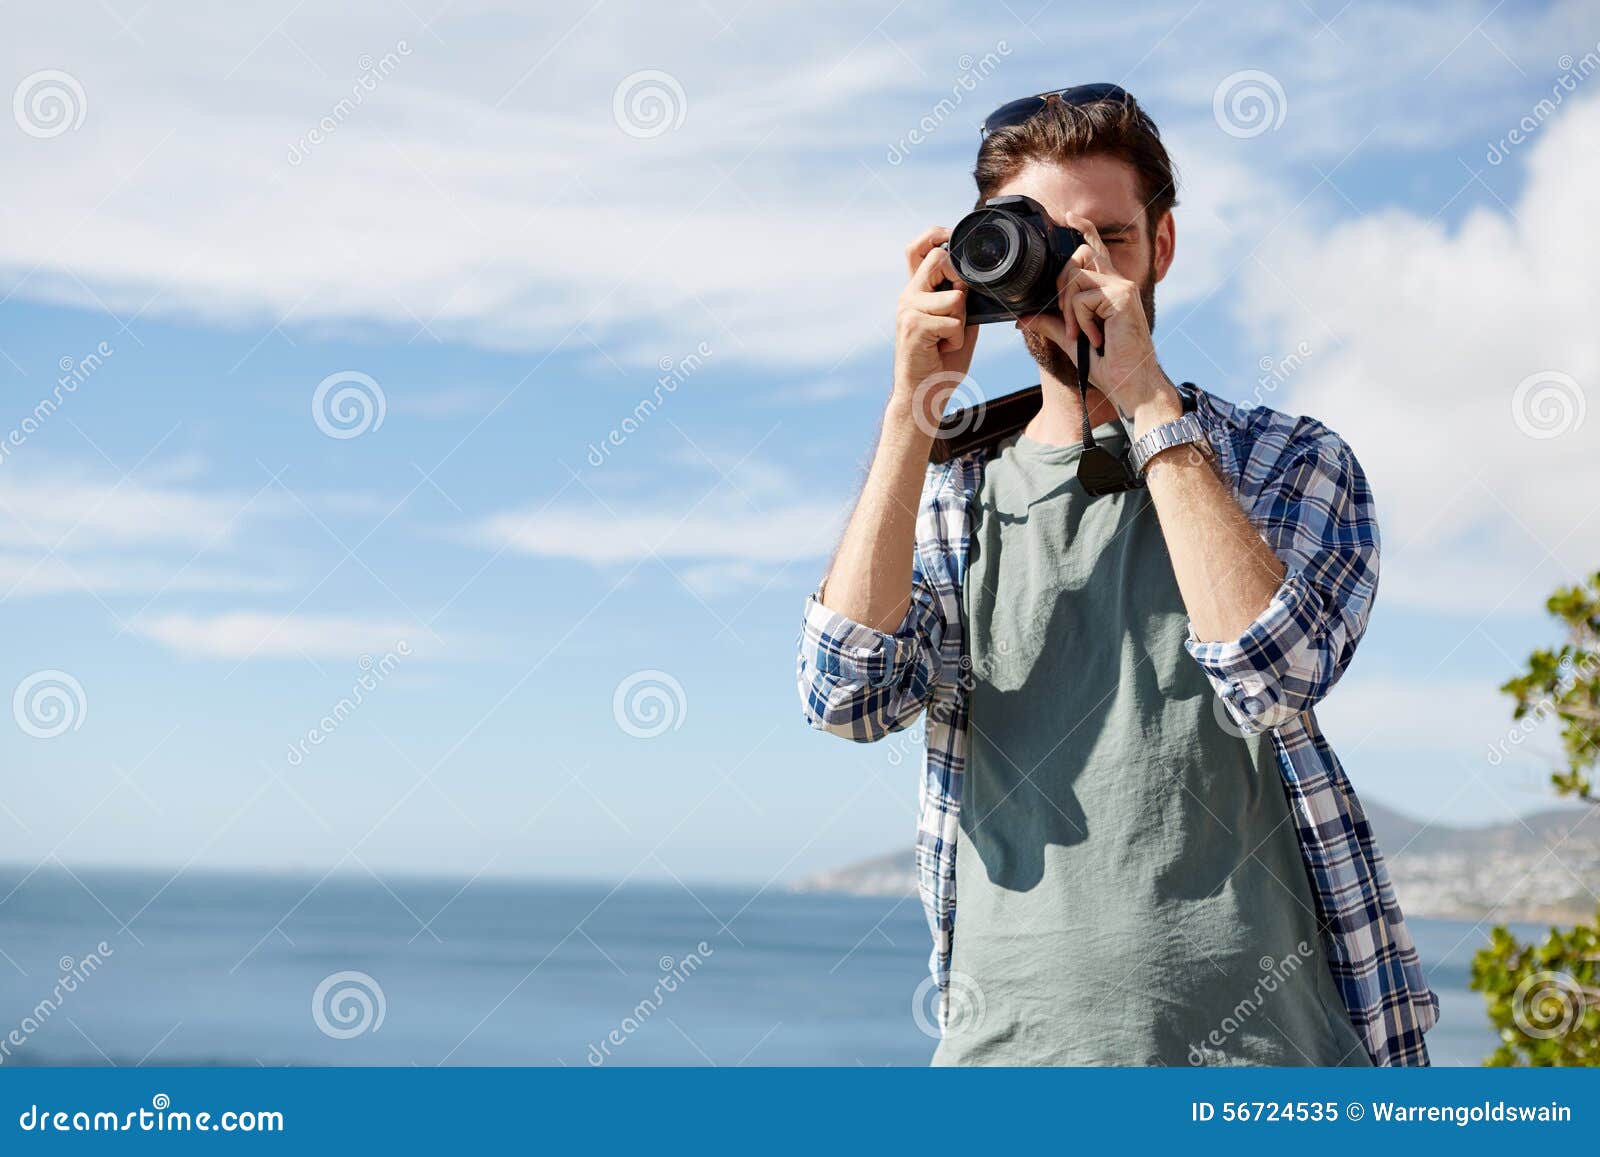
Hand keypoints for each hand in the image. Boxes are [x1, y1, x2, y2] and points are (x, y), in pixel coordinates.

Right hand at [891, 227, 978, 436]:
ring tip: (947, 339)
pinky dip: (956, 338)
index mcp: (916, 292)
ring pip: (954, 296)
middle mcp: (908, 296)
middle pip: (939, 259)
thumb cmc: (941, 363)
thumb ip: (962, 299)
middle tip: (957, 310)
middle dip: (959, 281)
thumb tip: (974, 280)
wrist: (924, 396)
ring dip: (961, 321)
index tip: (951, 240)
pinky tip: (942, 350)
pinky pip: (952, 321)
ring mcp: (907, 310)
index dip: (935, 236)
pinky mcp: (913, 326)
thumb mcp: (958, 324)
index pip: (917, 248)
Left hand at [1017, 214, 1176, 430]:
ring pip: (1076, 278)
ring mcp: (1121, 287)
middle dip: (1060, 285)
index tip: (1070, 216)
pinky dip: (1082, 321)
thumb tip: (1023, 316)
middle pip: (1077, 257)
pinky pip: (1083, 297)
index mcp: (1109, 288)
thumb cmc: (1110, 365)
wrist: (1131, 385)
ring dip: (1069, 310)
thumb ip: (1051, 323)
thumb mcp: (1072, 340)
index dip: (1083, 230)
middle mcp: (1117, 282)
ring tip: (1083, 335)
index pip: (1094, 250)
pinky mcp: (1122, 296)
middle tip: (1065, 319)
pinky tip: (1095, 338)